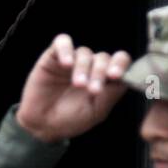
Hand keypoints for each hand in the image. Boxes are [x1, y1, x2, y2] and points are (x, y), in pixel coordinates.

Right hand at [15, 35, 131, 142]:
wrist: (43, 125)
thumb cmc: (71, 120)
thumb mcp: (96, 111)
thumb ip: (111, 94)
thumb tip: (125, 77)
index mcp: (105, 78)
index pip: (119, 61)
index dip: (120, 65)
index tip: (115, 76)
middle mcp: (91, 66)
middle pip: (102, 58)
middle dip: (99, 73)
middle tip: (93, 90)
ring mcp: (72, 60)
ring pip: (84, 53)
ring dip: (83, 68)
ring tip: (78, 84)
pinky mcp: (53, 56)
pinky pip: (62, 43)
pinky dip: (65, 50)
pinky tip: (66, 64)